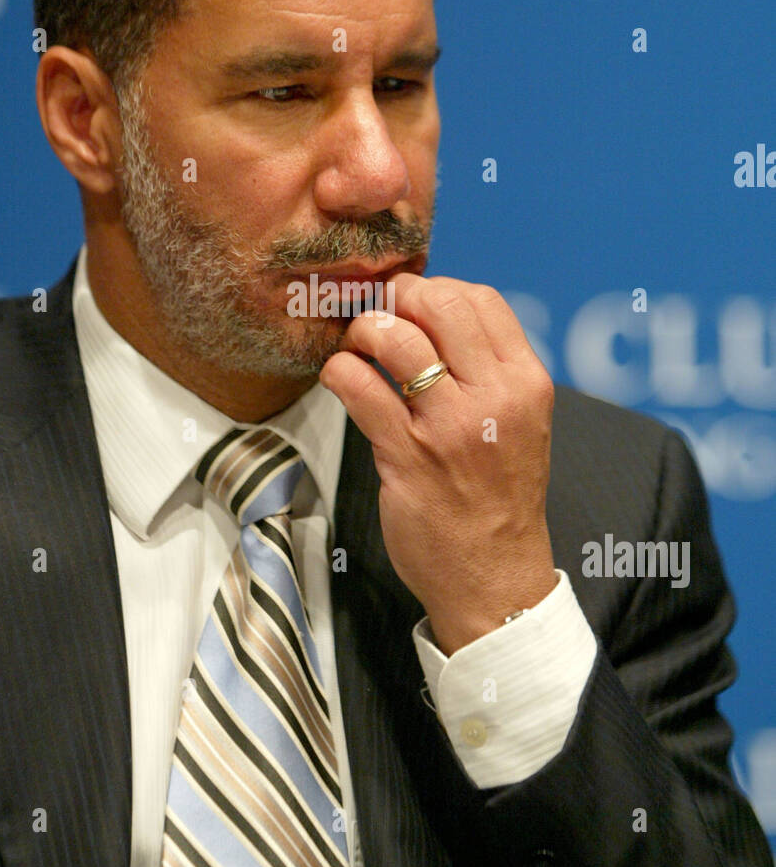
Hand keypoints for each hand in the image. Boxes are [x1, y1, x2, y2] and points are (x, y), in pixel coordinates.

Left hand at [319, 274, 557, 654]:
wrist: (495, 578)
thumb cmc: (499, 497)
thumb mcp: (521, 422)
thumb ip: (488, 370)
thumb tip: (435, 314)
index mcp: (527, 382)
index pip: (482, 300)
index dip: (437, 288)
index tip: (412, 304)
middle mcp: (495, 397)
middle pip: (440, 304)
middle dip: (398, 298)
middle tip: (379, 316)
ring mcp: (450, 426)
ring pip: (396, 337)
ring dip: (364, 331)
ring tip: (358, 347)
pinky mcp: (407, 456)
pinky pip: (360, 386)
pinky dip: (339, 370)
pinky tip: (340, 378)